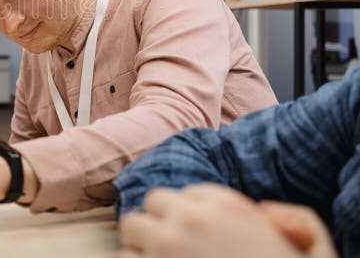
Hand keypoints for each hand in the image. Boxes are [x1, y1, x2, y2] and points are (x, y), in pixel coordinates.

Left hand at [118, 184, 336, 257]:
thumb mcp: (309, 243)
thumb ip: (289, 218)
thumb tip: (263, 210)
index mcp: (228, 204)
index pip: (188, 194)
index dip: (191, 216)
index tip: (199, 237)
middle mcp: (194, 217)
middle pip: (154, 202)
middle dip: (160, 223)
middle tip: (168, 247)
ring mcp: (169, 244)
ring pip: (132, 227)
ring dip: (141, 245)